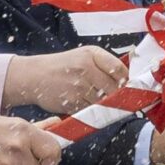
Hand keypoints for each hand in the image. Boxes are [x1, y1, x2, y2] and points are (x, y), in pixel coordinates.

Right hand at [4, 46, 126, 114]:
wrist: (34, 76)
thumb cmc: (63, 66)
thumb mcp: (84, 56)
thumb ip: (106, 64)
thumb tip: (129, 80)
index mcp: (92, 54)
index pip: (120, 70)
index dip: (126, 81)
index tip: (127, 86)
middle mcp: (86, 68)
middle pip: (115, 88)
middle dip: (117, 95)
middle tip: (115, 97)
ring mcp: (78, 86)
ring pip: (104, 102)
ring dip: (104, 104)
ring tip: (94, 98)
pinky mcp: (72, 102)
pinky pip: (90, 110)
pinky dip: (90, 110)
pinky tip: (83, 102)